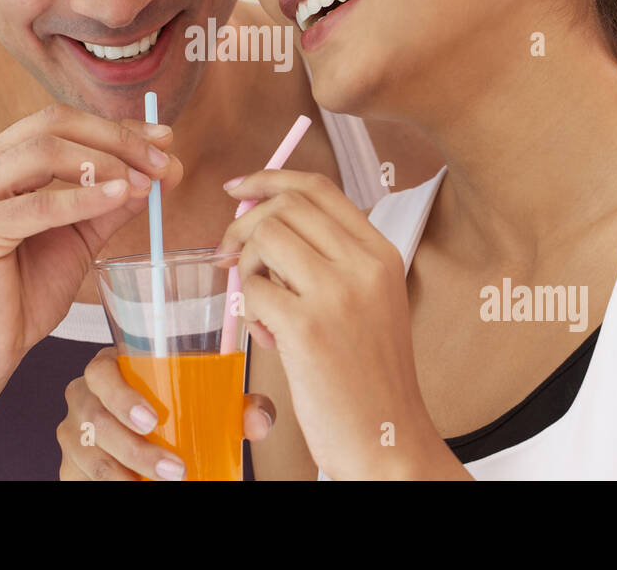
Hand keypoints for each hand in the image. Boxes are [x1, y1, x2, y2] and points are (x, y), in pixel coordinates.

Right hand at [0, 103, 183, 408]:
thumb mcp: (77, 236)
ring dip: (105, 162)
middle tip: (162, 160)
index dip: (116, 126)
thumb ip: (112, 201)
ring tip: (144, 182)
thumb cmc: (21, 295)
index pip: (59, 122)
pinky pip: (40, 204)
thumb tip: (163, 170)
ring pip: (44, 151)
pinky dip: (85, 197)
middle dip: (116, 138)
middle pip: (53, 124)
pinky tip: (119, 197)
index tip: (164, 139)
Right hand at [57, 346, 275, 479]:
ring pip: (88, 455)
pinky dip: (107, 486)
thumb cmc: (176, 408)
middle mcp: (84, 397)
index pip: (100, 372)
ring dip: (124, 474)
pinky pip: (78, 478)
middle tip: (174, 470)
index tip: (152, 420)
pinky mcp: (70, 465)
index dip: (121, 395)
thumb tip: (258, 421)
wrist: (151, 432)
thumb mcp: (208, 403)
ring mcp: (73, 432)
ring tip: (161, 485)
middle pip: (95, 420)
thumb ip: (238, 407)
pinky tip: (134, 487)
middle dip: (135, 450)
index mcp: (110, 369)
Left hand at [218, 170, 451, 479]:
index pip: (318, 187)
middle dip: (242, 225)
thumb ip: (328, 257)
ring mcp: (338, 294)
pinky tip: (270, 338)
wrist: (386, 437)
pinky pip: (252, 290)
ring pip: (263, 237)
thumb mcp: (368, 300)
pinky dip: (247, 310)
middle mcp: (364, 265)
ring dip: (245, 267)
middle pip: (284, 205)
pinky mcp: (308, 328)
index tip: (239, 189)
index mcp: (380, 253)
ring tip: (261, 304)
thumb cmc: (367, 374)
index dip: (269, 179)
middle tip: (229, 257)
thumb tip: (261, 218)